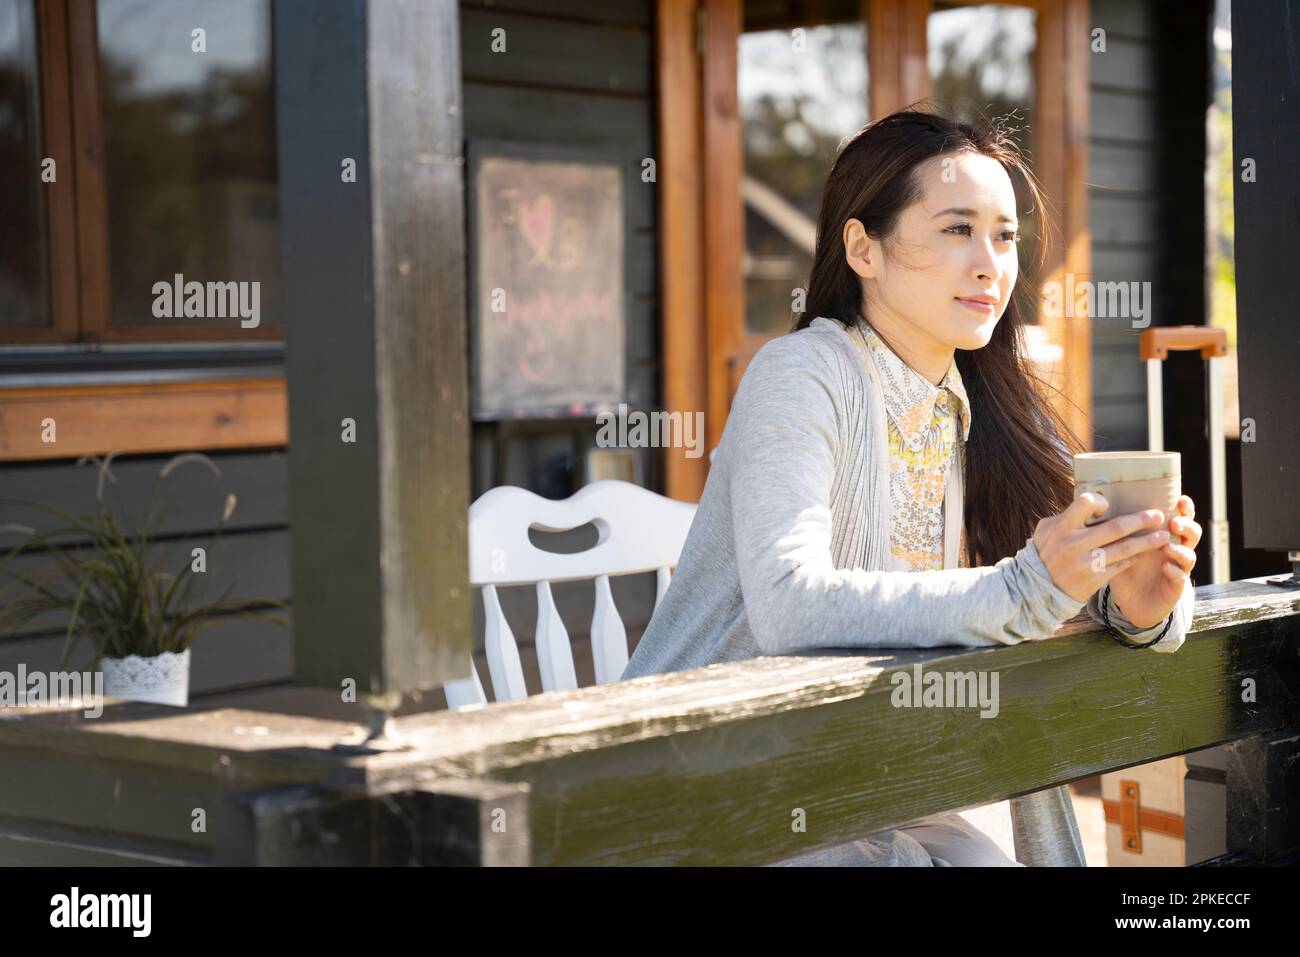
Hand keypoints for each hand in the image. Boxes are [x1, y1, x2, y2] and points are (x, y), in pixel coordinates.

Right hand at [1032, 492, 1171, 603]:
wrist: (1038, 588)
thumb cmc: (1046, 551)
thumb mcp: (1047, 529)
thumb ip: (1068, 515)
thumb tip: (1093, 502)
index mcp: (1062, 526)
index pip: (1086, 503)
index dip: (1100, 502)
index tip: (1109, 505)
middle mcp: (1074, 544)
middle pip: (1115, 528)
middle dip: (1140, 521)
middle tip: (1158, 516)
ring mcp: (1086, 563)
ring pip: (1124, 549)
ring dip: (1147, 542)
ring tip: (1164, 536)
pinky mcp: (1094, 579)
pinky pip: (1121, 565)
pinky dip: (1135, 558)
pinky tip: (1145, 552)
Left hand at [1106, 495, 1200, 627]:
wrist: (1132, 602)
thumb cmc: (1126, 569)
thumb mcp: (1120, 547)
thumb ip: (1116, 530)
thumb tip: (1098, 507)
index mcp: (1164, 536)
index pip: (1179, 517)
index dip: (1184, 508)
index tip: (1180, 499)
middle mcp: (1175, 549)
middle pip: (1192, 533)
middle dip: (1186, 525)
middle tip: (1174, 522)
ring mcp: (1178, 568)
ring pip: (1189, 555)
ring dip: (1180, 549)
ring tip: (1167, 545)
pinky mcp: (1176, 586)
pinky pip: (1180, 578)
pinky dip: (1175, 571)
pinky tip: (1166, 567)